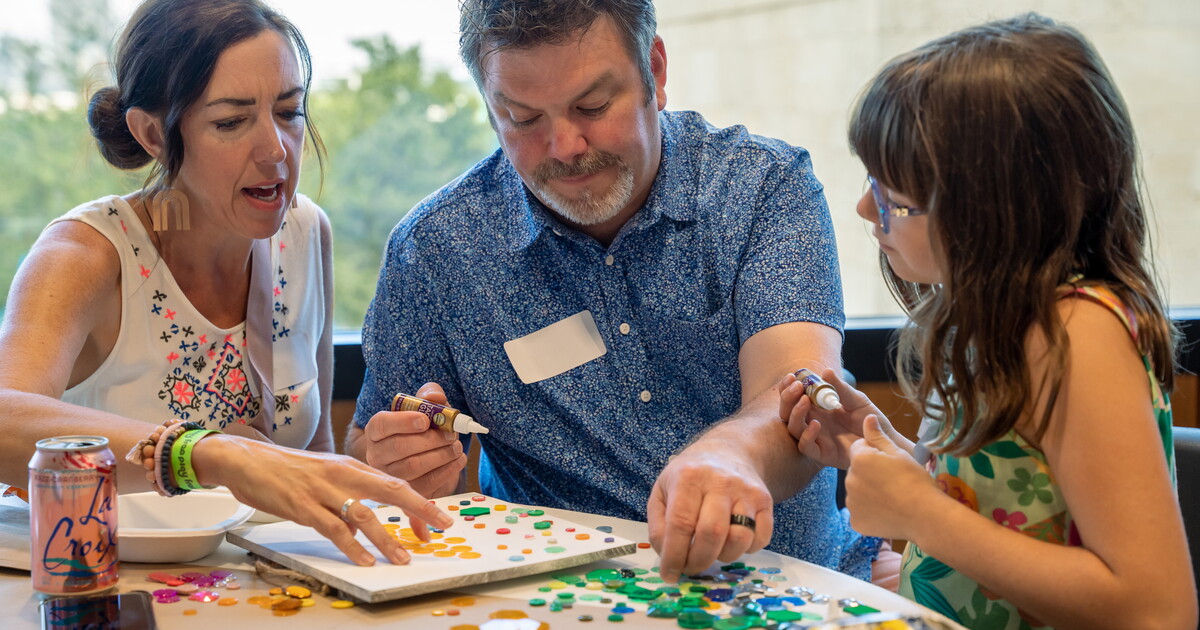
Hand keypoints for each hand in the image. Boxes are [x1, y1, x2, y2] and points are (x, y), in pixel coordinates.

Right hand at [193, 435, 454, 566]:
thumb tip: (365, 525)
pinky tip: (363, 560)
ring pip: (364, 514)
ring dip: (386, 539)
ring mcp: (323, 489)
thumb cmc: (288, 469)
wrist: (247, 459)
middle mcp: (343, 474)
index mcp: (353, 466)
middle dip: (420, 508)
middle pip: (391, 489)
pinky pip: (333, 528)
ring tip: (402, 558)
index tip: (436, 522)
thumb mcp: (327, 475)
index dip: (419, 503)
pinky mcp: (303, 505)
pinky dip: (350, 546)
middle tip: (442, 526)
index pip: (395, 482)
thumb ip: (349, 495)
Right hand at [360, 382, 466, 497]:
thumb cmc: (423, 428)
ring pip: (414, 466)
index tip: (425, 421)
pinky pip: (427, 483)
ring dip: (441, 455)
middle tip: (451, 435)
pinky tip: (458, 460)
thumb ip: (430, 396)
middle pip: (399, 447)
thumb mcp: (426, 407)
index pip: (381, 424)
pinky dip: (447, 470)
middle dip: (431, 440)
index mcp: (376, 430)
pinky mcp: (406, 491)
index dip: (403, 422)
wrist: (428, 455)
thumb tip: (435, 397)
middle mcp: (376, 454)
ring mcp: (389, 476)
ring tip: (456, 447)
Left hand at [646, 447, 773, 581]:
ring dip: (723, 557)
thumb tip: (667, 556)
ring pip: (739, 539)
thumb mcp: (663, 491)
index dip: (674, 555)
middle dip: (698, 561)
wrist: (728, 452)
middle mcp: (720, 482)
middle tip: (690, 568)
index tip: (669, 574)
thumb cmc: (690, 476)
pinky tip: (731, 541)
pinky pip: (760, 538)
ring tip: (711, 551)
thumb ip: (659, 525)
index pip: (681, 524)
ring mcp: (746, 491)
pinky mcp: (765, 501)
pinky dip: (746, 550)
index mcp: (689, 477)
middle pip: (712, 534)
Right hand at [779, 368, 901, 469]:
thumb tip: (826, 371)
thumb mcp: (856, 400)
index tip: (792, 376)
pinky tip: (816, 424)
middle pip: (787, 412)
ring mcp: (815, 438)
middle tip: (798, 387)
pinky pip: (806, 446)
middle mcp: (811, 421)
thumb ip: (840, 388)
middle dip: (787, 398)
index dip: (787, 387)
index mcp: (816, 407)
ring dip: (795, 413)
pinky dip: (807, 435)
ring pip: (793, 428)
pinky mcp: (822, 454)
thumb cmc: (868, 419)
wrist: (881, 440)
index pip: (793, 397)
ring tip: (805, 401)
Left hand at [845, 415, 936, 539]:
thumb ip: (878, 436)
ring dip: (868, 492)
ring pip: (857, 491)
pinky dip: (870, 512)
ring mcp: (851, 503)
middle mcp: (848, 480)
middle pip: (856, 471)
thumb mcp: (898, 452)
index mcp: (858, 459)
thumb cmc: (914, 480)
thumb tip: (867, 417)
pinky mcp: (856, 522)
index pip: (859, 448)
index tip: (891, 464)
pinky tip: (888, 512)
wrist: (925, 515)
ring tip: (892, 498)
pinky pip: (860, 512)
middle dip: (869, 473)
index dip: (875, 453)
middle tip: (893, 481)